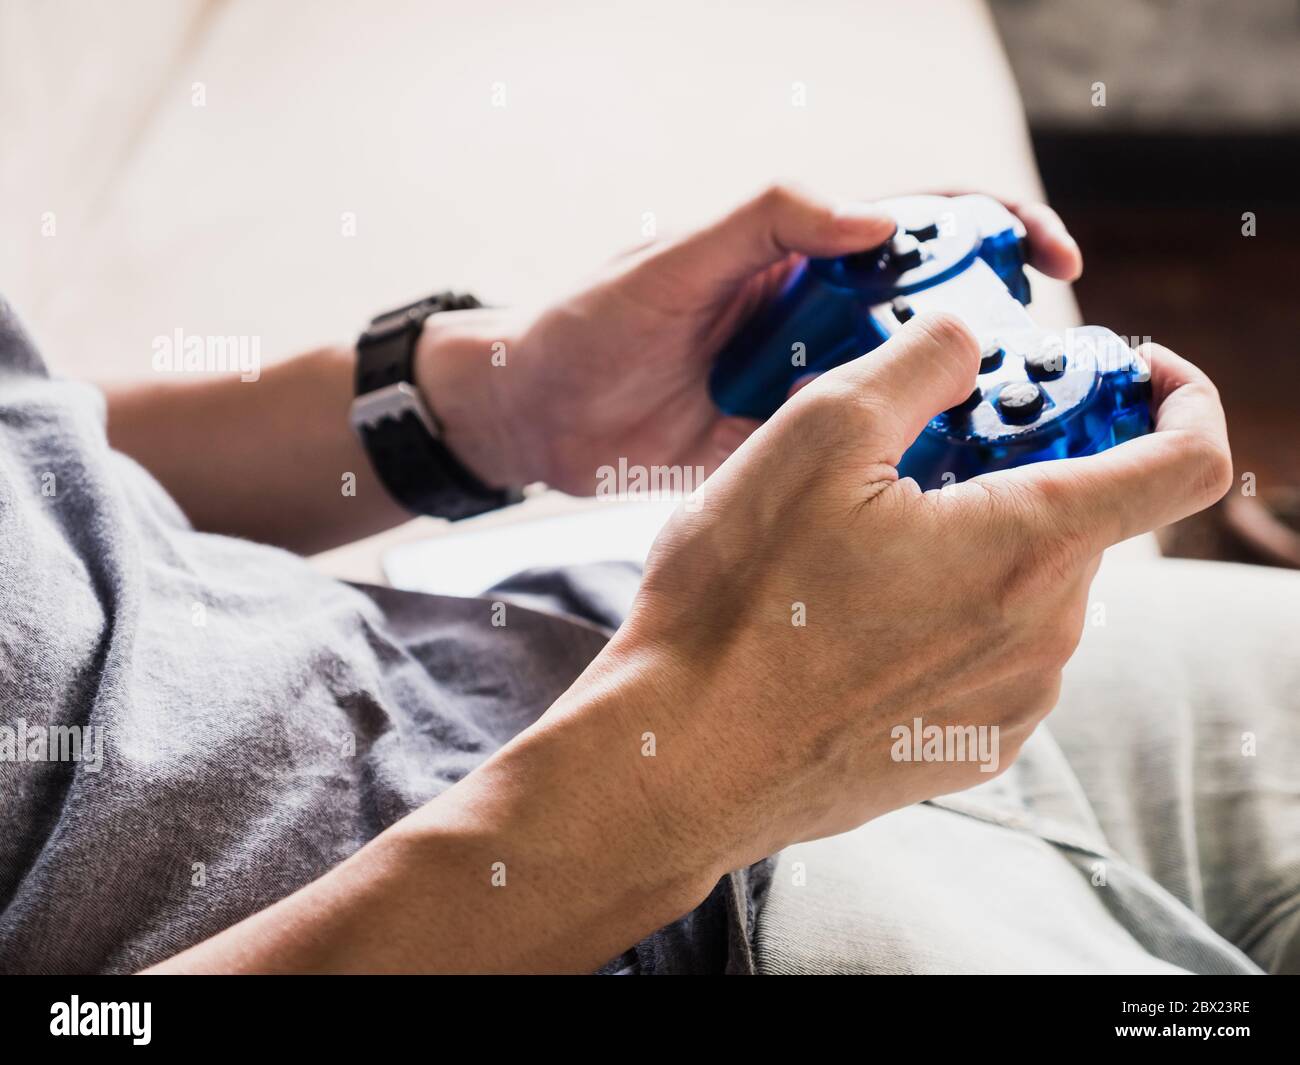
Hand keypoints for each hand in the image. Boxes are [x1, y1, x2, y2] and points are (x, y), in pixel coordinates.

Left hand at [414, 184, 1082, 492]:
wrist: (536, 418)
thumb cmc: (589, 324)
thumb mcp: (673, 264)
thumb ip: (765, 224)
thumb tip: (877, 220)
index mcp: (799, 256)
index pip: (920, 223)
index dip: (995, 229)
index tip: (1049, 259)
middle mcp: (817, 321)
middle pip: (936, 315)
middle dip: (1005, 336)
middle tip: (1056, 381)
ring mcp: (808, 392)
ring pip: (910, 394)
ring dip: (966, 414)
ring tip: (1016, 447)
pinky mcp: (788, 455)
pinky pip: (861, 459)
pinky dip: (907, 474)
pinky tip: (945, 499)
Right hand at [538, 317, 1230, 885]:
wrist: (683, 755)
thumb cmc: (741, 600)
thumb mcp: (817, 433)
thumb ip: (921, 361)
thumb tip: (971, 344)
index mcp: (1027, 549)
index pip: (1185, 462)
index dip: (1184, 400)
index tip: (1137, 377)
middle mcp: (1045, 637)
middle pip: (1083, 520)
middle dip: (1025, 469)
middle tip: (923, 455)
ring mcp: (1010, 703)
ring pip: (1032, 588)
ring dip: (979, 544)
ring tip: (867, 547)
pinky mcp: (968, 748)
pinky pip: (993, 654)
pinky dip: (953, 613)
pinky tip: (861, 619)